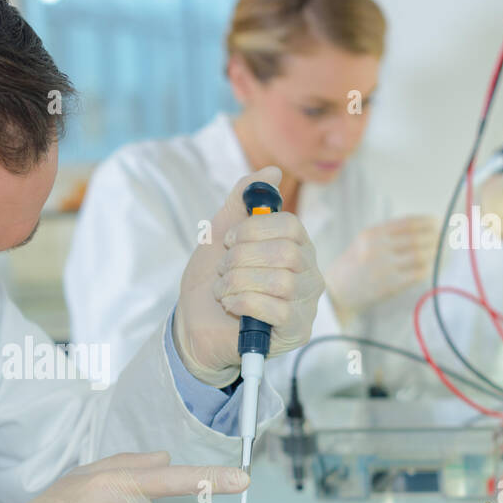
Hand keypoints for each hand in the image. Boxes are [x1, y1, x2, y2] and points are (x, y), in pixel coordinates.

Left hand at [173, 168, 325, 385]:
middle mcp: (309, 273)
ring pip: (280, 281)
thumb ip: (243, 199)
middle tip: (223, 270)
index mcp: (296, 247)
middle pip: (285, 252)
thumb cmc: (213, 280)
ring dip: (238, 282)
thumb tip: (273, 171)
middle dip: (241, 259)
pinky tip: (231, 306)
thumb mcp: (221, 231)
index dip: (254, 230)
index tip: (228, 241)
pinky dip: (244, 303)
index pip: (290, 226)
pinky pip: (276, 309)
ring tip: (223, 290)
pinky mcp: (296, 331)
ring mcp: (306, 304)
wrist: (193, 325)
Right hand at [324, 215, 439, 323]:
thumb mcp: (363, 243)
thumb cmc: (352, 267)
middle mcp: (378, 248)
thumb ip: (387, 234)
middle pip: (418, 238)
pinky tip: (429, 267)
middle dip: (436, 237)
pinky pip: (418, 273)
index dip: (428, 222)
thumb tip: (423, 227)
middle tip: (444, 239)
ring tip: (439, 252)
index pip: (408, 223)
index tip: (438, 223)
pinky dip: (427, 268)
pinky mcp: (390, 285)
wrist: (335, 294)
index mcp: (371, 234)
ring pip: (421, 255)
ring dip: (434, 253)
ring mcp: (384, 267)